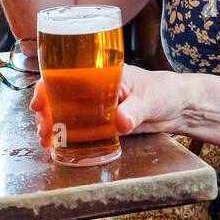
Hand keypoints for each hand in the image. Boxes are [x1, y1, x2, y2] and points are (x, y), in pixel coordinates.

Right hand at [29, 65, 186, 148]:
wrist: (180, 108)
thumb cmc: (166, 92)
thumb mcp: (151, 99)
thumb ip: (135, 110)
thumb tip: (120, 122)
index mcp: (102, 73)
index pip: (67, 74)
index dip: (48, 86)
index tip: (39, 101)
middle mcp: (94, 88)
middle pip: (60, 96)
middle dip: (46, 111)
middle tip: (44, 128)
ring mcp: (97, 107)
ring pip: (65, 114)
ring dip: (52, 126)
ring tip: (46, 141)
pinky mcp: (102, 125)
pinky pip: (79, 130)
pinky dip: (65, 137)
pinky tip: (56, 147)